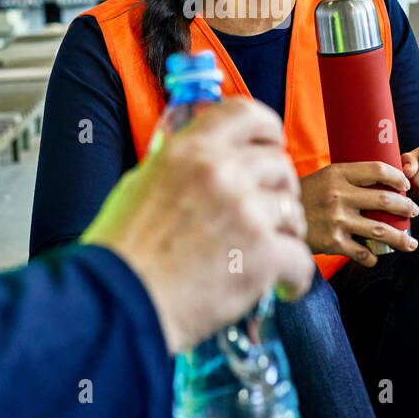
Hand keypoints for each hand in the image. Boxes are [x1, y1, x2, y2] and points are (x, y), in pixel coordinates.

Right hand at [82, 98, 314, 353]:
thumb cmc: (121, 253)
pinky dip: (295, 278)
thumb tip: (206, 163)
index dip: (267, 130)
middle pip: (280, 165)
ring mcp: (245, 211)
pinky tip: (283, 288)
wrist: (116, 303)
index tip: (272, 146)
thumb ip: (179, 167)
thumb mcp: (141, 185)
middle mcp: (222, 172)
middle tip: (269, 214)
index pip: (246, 114)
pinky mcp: (262, 254)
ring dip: (287, 233)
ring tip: (273, 253)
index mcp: (190, 150)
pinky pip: (301, 258)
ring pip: (293, 211)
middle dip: (280, 190)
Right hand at [299, 161, 418, 265]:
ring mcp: (336, 220)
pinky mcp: (332, 242)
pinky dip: (372, 257)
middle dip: (406, 207)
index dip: (397, 177)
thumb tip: (384, 184)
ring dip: (400, 238)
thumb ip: (349, 179)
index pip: (376, 170)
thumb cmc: (305, 195)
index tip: (406, 185)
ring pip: (380, 230)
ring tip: (411, 243)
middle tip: (414, 212)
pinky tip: (376, 258)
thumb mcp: (324, 177)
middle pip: (384, 200)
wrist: (275, 216)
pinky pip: (362, 252)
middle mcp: (339, 195)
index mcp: (337, 174)